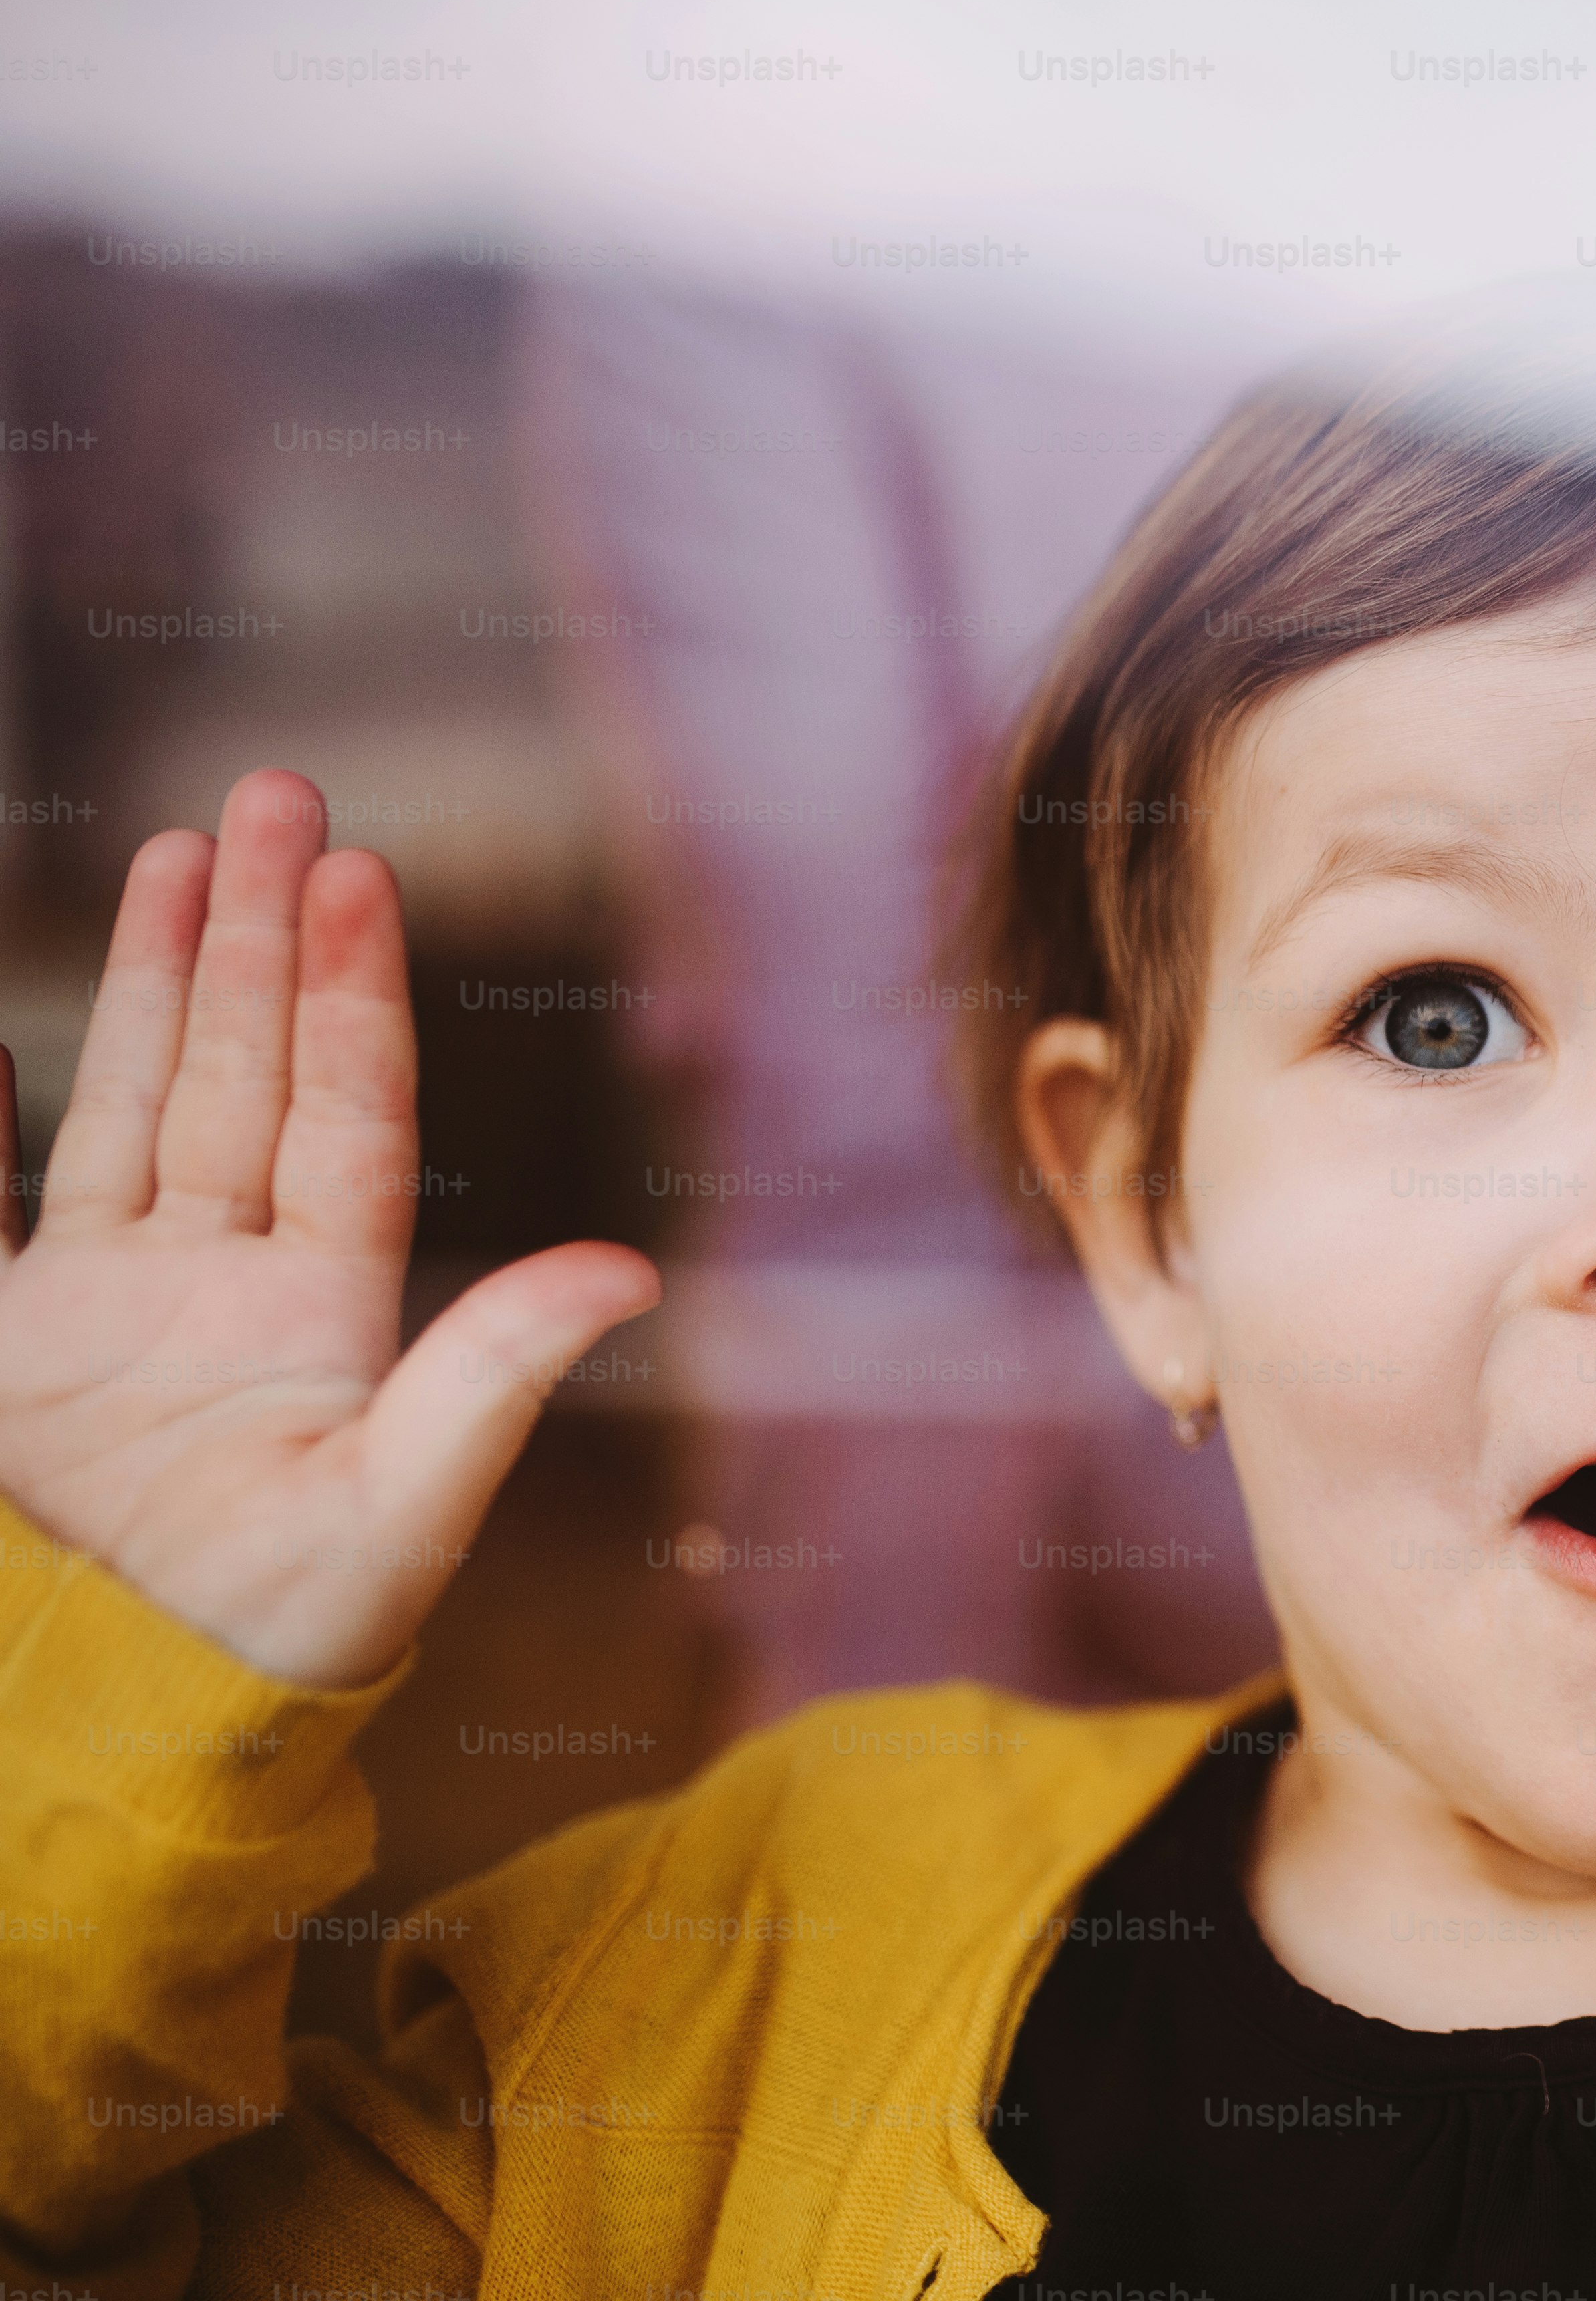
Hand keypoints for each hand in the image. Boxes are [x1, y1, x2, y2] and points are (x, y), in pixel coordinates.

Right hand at [0, 772, 657, 1687]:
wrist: (147, 1706)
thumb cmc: (298, 1628)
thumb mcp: (407, 1507)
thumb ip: (499, 1381)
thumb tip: (632, 1275)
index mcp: (324, 1304)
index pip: (347, 1110)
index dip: (356, 995)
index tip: (364, 874)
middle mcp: (225, 1276)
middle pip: (250, 1068)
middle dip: (266, 934)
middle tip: (280, 792)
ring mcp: (112, 1300)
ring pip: (145, 1097)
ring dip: (167, 978)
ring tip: (187, 849)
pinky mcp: (12, 1344)